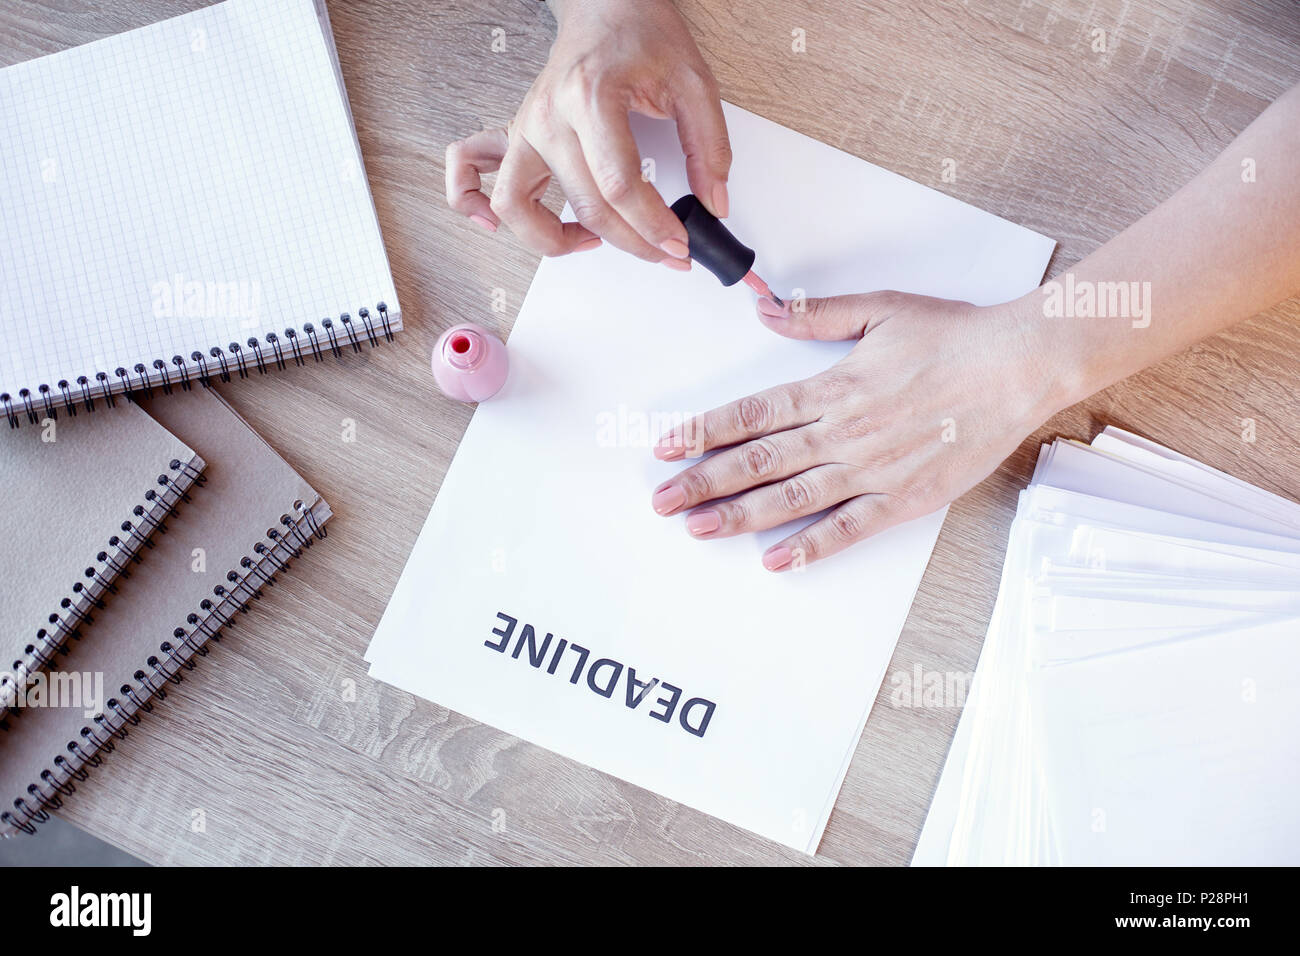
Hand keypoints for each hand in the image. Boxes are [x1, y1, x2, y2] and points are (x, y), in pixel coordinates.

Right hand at [445, 0, 729, 265]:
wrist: (605, 5)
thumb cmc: (641, 34)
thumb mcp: (693, 82)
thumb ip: (709, 146)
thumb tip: (713, 203)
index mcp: (590, 97)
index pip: (619, 186)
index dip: (654, 226)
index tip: (679, 243)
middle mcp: (549, 116)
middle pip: (585, 206)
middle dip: (632, 242)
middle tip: (666, 252)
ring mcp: (526, 128)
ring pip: (519, 209)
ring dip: (555, 242)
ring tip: (597, 243)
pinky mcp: (516, 136)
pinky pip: (483, 185)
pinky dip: (493, 214)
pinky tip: (529, 226)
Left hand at [649, 292, 1065, 569]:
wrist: (1018, 365)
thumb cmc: (955, 336)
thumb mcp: (879, 309)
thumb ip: (816, 314)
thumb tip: (764, 309)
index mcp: (832, 386)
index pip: (751, 413)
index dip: (703, 432)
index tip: (666, 447)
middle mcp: (842, 431)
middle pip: (757, 460)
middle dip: (703, 481)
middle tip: (662, 501)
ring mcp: (871, 468)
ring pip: (791, 497)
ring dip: (740, 515)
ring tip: (698, 529)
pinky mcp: (904, 497)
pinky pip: (849, 528)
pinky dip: (811, 546)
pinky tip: (776, 561)